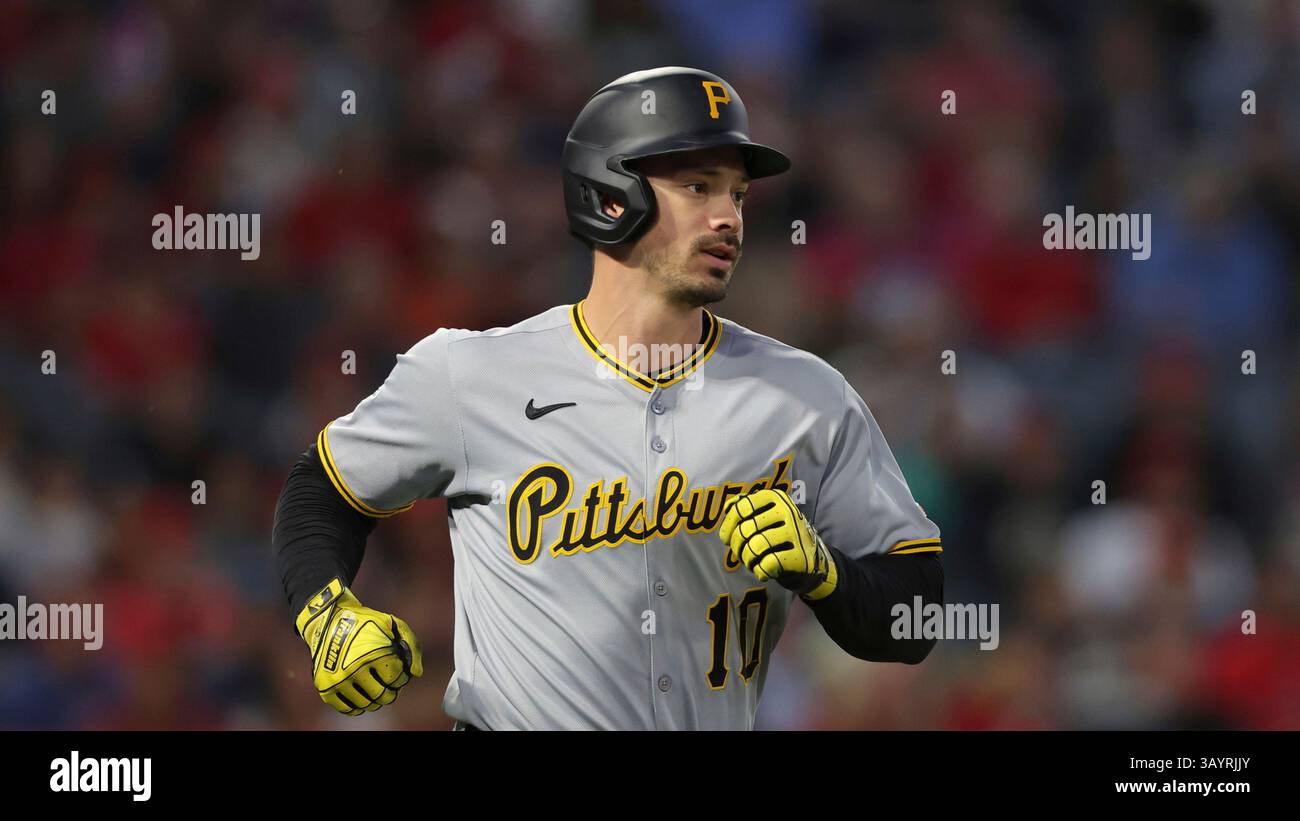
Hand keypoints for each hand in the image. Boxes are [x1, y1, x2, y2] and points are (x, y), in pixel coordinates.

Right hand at [296, 578, 422, 715]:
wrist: (327, 621)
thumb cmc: (366, 623)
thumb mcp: (393, 624)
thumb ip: (411, 645)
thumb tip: (416, 674)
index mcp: (374, 653)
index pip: (396, 679)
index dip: (401, 678)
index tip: (398, 673)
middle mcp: (355, 668)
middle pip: (382, 695)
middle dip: (390, 692)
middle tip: (389, 687)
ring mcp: (339, 680)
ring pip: (366, 704)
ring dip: (375, 701)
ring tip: (377, 692)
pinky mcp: (325, 687)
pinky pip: (347, 708)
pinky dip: (357, 707)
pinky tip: (362, 698)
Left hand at [719, 488, 837, 599]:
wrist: (807, 557)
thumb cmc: (776, 535)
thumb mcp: (763, 514)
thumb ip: (743, 507)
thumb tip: (727, 508)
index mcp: (774, 497)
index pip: (740, 508)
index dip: (727, 527)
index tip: (726, 540)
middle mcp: (787, 510)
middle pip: (745, 530)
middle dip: (737, 548)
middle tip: (741, 555)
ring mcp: (796, 532)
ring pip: (755, 547)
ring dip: (748, 561)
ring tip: (752, 563)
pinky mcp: (801, 555)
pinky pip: (769, 564)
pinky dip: (760, 571)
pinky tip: (764, 572)